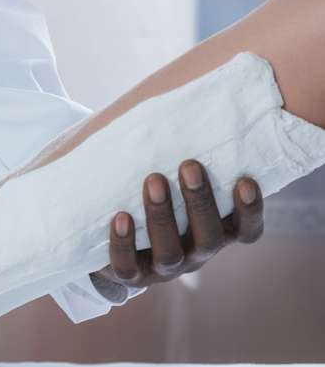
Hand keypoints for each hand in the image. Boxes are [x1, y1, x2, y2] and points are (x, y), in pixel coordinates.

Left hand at [90, 159, 263, 299]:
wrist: (116, 228)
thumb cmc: (155, 185)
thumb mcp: (175, 168)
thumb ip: (183, 144)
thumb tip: (188, 92)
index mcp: (216, 229)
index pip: (246, 230)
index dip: (250, 210)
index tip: (245, 179)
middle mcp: (196, 251)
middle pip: (210, 238)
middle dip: (201, 202)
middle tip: (188, 164)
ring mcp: (165, 266)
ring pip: (171, 253)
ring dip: (162, 216)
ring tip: (152, 179)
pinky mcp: (132, 274)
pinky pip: (129, 269)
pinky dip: (123, 244)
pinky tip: (119, 216)